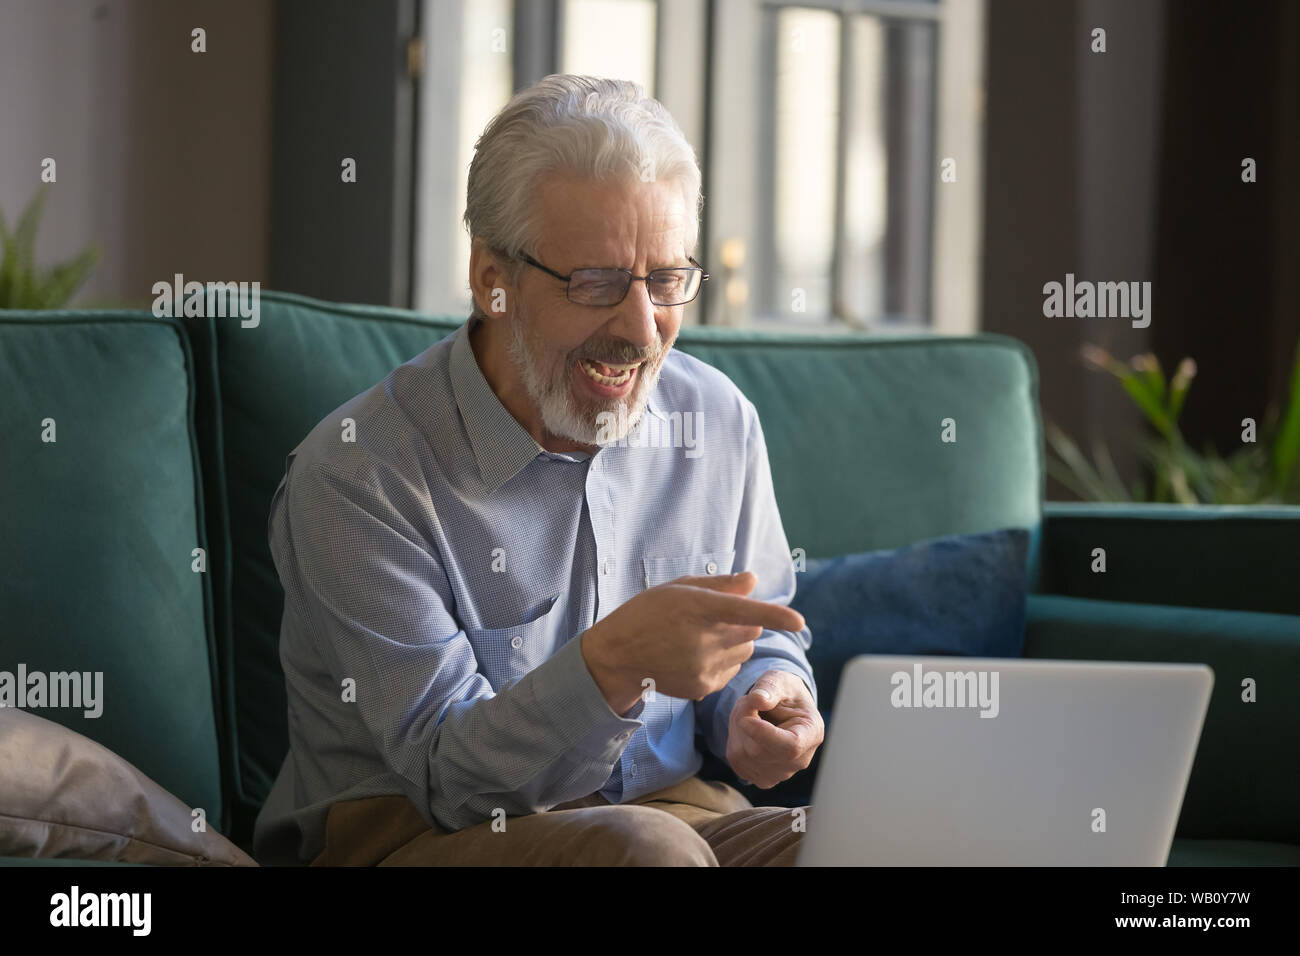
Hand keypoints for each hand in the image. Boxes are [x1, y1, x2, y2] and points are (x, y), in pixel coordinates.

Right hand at [581, 571, 805, 714]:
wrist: (619, 656)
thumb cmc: (648, 613)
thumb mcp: (678, 588)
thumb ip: (719, 585)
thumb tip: (753, 581)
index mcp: (697, 608)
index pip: (743, 610)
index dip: (775, 615)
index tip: (799, 621)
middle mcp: (703, 640)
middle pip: (751, 629)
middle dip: (744, 621)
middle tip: (716, 618)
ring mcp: (703, 667)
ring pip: (745, 651)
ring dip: (735, 642)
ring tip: (703, 638)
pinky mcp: (703, 687)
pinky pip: (732, 671)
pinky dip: (724, 662)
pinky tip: (696, 656)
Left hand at [726, 669, 822, 788]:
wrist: (783, 708)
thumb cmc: (784, 692)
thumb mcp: (779, 680)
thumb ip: (770, 687)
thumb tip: (758, 699)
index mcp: (812, 733)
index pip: (789, 746)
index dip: (763, 734)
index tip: (745, 718)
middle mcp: (800, 760)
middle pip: (759, 751)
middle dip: (744, 721)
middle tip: (748, 700)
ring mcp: (781, 774)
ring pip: (743, 755)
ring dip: (736, 729)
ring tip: (749, 712)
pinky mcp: (762, 778)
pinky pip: (736, 760)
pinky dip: (734, 740)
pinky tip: (746, 728)